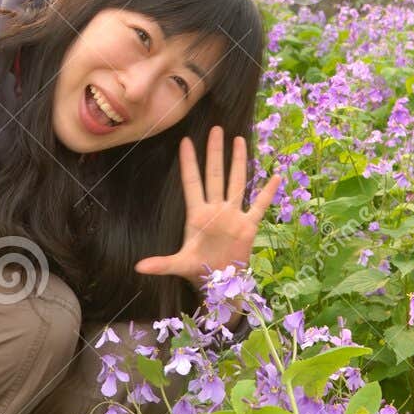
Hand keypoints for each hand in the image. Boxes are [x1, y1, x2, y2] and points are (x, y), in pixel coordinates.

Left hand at [133, 125, 281, 286]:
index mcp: (198, 215)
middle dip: (215, 152)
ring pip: (236, 182)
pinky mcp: (248, 226)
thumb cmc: (199, 271)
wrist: (222, 284)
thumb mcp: (180, 265)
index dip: (188, 163)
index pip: (192, 183)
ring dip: (238, 162)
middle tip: (216, 129)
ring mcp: (233, 215)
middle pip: (215, 175)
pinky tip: (275, 176)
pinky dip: (267, 192)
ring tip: (239, 140)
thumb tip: (138, 267)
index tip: (184, 142)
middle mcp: (216, 210)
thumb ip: (161, 264)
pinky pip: (259, 205)